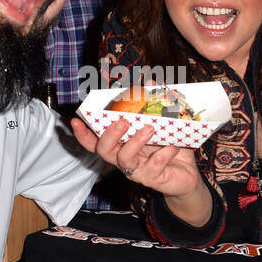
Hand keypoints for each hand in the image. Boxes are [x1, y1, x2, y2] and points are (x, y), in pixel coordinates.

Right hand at [69, 117, 201, 197]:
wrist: (186, 176)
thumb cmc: (168, 147)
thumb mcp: (162, 124)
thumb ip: (154, 105)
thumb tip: (149, 81)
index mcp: (121, 145)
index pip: (95, 142)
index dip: (83, 133)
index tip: (75, 120)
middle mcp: (124, 159)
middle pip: (104, 151)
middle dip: (109, 134)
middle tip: (122, 121)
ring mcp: (137, 171)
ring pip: (125, 160)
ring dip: (135, 142)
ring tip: (150, 128)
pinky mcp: (154, 179)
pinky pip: (155, 167)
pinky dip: (164, 154)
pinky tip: (173, 146)